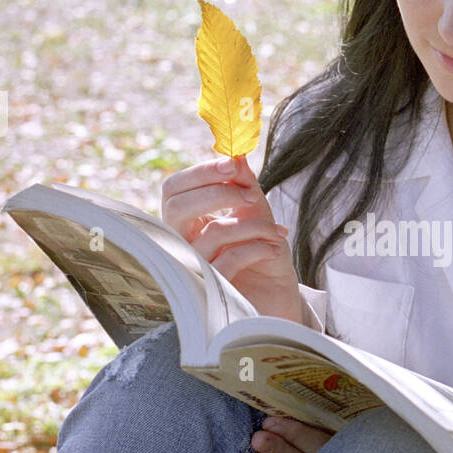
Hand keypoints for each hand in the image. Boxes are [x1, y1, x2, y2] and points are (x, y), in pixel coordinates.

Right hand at [160, 155, 303, 321]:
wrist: (279, 297)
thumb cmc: (263, 255)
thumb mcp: (256, 214)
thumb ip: (244, 186)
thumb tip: (237, 155)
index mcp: (187, 223)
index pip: (174, 189)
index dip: (199, 172)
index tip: (233, 164)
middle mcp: (183, 244)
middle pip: (177, 207)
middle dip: (218, 193)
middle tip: (251, 196)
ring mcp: (193, 267)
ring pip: (213, 232)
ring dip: (253, 225)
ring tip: (277, 232)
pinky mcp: (212, 290)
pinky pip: (230, 258)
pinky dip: (258, 248)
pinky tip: (275, 250)